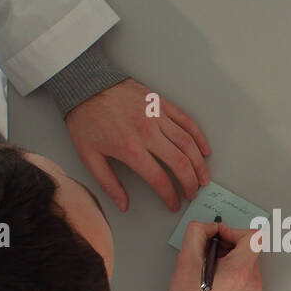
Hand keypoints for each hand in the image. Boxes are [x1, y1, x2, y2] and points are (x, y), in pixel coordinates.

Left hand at [64, 78, 211, 212]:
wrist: (86, 85)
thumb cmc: (86, 119)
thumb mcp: (89, 156)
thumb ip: (108, 184)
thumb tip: (124, 205)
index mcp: (130, 149)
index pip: (159, 179)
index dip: (170, 196)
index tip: (173, 204)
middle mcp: (148, 133)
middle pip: (180, 163)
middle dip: (190, 183)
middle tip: (192, 193)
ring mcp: (157, 116)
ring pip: (188, 143)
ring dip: (200, 164)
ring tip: (204, 178)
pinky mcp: (161, 104)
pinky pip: (186, 121)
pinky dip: (199, 137)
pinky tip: (205, 149)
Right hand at [168, 221, 264, 290]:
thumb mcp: (186, 261)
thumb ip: (197, 234)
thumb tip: (209, 226)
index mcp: (240, 271)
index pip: (252, 237)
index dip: (234, 231)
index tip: (219, 236)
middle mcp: (252, 281)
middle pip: (250, 248)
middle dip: (231, 244)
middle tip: (211, 252)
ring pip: (249, 260)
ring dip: (233, 257)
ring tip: (213, 266)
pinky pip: (248, 274)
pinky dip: (235, 270)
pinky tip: (219, 277)